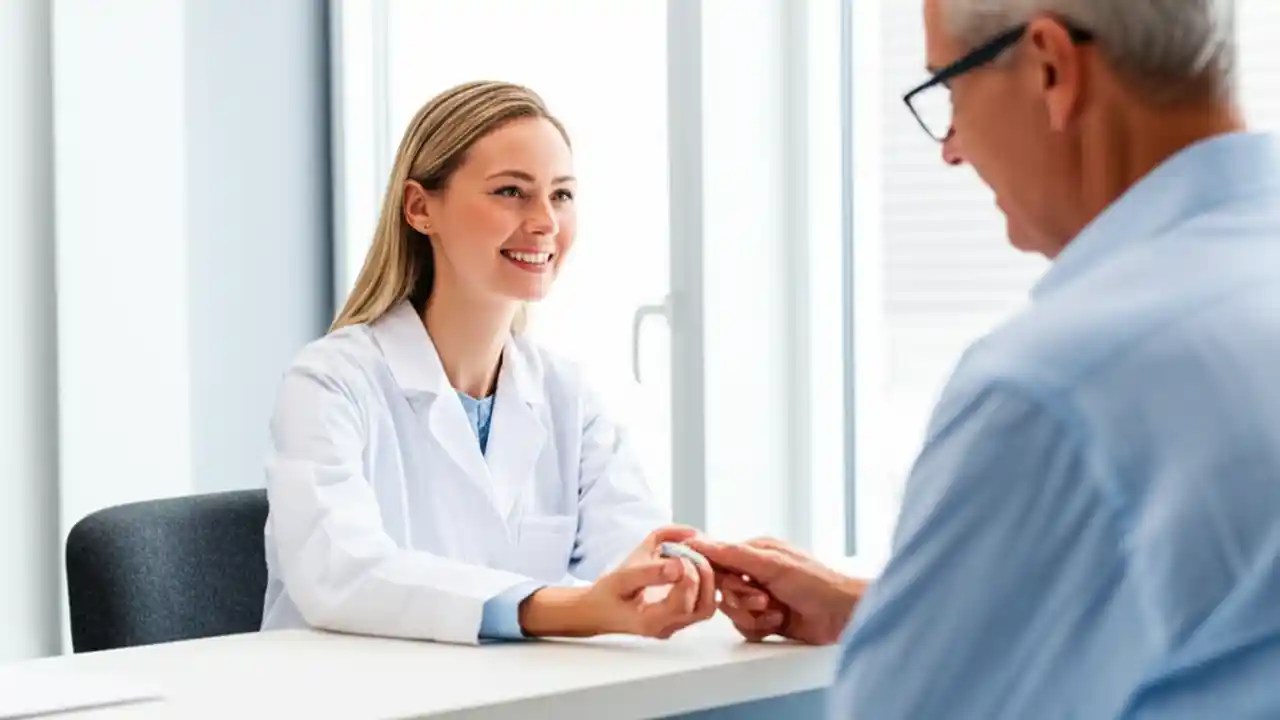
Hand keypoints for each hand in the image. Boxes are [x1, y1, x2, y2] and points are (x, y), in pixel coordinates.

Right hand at [519, 526, 715, 638]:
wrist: (600, 609)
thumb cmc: (607, 594)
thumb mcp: (620, 577)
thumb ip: (649, 569)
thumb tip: (680, 563)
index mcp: (650, 621)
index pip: (682, 604)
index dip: (686, 576)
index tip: (676, 556)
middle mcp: (669, 627)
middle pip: (704, 606)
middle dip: (702, 573)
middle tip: (690, 550)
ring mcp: (678, 624)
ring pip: (709, 605)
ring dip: (708, 576)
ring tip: (692, 555)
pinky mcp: (683, 616)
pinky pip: (705, 601)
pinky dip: (706, 580)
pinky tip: (692, 563)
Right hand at [686, 537, 867, 645]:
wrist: (841, 615)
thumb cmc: (815, 582)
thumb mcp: (771, 563)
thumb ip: (733, 554)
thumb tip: (700, 541)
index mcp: (755, 553)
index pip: (718, 562)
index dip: (719, 576)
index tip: (731, 582)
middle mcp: (755, 575)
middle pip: (723, 590)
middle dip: (741, 599)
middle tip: (762, 598)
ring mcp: (761, 598)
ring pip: (732, 611)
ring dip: (753, 614)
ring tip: (775, 610)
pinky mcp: (766, 620)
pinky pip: (745, 628)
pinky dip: (760, 627)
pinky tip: (779, 620)